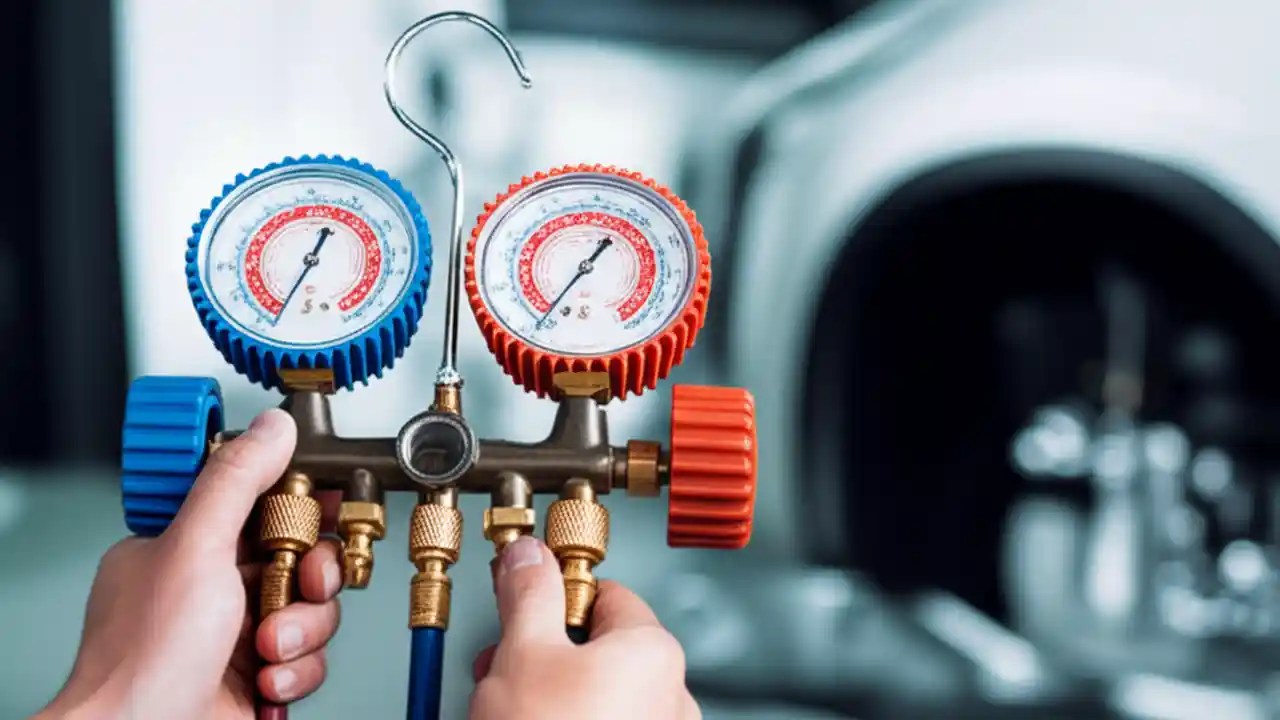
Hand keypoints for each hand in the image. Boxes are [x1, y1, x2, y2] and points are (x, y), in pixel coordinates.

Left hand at [36, 409, 342, 719]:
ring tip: (268, 649)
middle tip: (306, 584)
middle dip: (311, 578)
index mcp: (185, 547)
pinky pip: (310, 657)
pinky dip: (298, 671)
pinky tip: (267, 680)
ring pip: (313, 609)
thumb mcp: (195, 548)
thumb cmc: (144, 660)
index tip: (324, 510)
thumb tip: (272, 426)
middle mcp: (212, 588)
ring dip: (302, 631)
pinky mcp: (260, 675)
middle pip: (301, 557)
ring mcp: (237, 634)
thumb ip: (237, 481)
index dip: (300, 505)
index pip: (259, 502)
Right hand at [469, 536, 700, 719]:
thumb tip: (528, 556)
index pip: (604, 595)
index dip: (553, 597)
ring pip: (597, 697)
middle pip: (598, 649)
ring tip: (507, 713)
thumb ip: (528, 594)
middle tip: (501, 670)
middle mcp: (672, 696)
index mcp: (654, 652)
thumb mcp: (523, 654)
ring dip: (550, 696)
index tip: (520, 606)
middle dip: (543, 655)